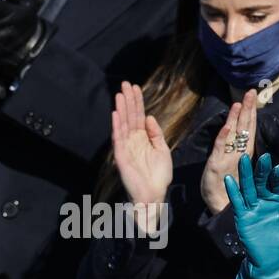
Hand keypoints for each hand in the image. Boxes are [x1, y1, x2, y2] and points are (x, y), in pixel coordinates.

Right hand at [111, 82, 171, 211]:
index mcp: (143, 138)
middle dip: (128, 100)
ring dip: (121, 109)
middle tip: (125, 83)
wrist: (154, 194)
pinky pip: (118, 139)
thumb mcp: (163, 149)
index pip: (139, 116)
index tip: (135, 87)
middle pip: (130, 116)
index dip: (137, 102)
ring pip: (122, 124)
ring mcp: (126, 148)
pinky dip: (116, 126)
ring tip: (120, 94)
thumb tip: (149, 117)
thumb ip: (156, 133)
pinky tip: (116, 114)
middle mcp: (133, 140)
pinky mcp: (121, 157)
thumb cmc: (159, 175)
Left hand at [202, 90, 258, 213]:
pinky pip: (221, 148)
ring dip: (237, 117)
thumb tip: (234, 131)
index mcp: (243, 151)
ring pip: (235, 134)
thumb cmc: (226, 182)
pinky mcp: (217, 164)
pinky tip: (227, 126)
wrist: (220, 201)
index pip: (248, 127)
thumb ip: (233, 147)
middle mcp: (239, 152)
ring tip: (240, 103)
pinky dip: (224, 137)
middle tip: (251, 92)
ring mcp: (229, 157)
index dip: (250, 111)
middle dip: (247, 109)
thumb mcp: (230, 161)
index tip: (251, 96)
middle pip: (245, 126)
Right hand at [229, 154, 278, 278]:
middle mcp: (263, 203)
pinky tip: (228, 180)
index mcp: (278, 200)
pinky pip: (237, 203)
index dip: (277, 175)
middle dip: (261, 170)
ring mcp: (252, 210)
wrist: (277, 259)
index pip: (276, 183)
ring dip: (244, 175)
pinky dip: (233, 191)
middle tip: (263, 157)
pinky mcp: (242, 219)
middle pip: (260, 182)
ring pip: (247, 189)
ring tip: (243, 159)